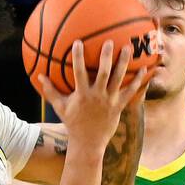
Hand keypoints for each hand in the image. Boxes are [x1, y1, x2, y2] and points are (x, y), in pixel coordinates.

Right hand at [37, 40, 152, 156]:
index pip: (79, 72)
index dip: (78, 57)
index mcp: (82, 94)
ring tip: (128, 48)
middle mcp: (97, 96)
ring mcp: (109, 101)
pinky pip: (131, 92)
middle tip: (109, 42)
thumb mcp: (60, 107)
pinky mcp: (119, 106)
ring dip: (123, 63)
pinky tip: (145, 69)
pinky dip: (138, 81)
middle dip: (106, 56)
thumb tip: (39, 76)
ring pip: (119, 79)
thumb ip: (50, 91)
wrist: (88, 143)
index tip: (78, 42)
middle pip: (104, 73)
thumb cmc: (73, 123)